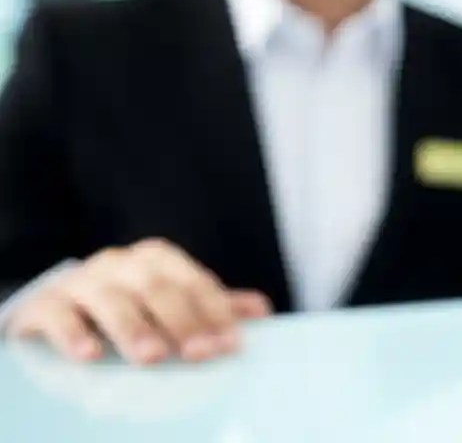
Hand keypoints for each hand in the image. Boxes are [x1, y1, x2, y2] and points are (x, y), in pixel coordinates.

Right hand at [6, 239, 271, 363]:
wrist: (60, 304)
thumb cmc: (129, 304)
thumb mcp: (170, 301)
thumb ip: (211, 305)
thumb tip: (262, 310)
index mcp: (158, 259)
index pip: (194, 282)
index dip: (214, 313)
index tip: (230, 345)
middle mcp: (121, 263)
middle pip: (156, 288)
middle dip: (181, 321)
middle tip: (199, 354)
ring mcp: (82, 281)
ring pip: (109, 299)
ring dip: (133, 328)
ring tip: (152, 357)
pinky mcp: (46, 304)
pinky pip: (58, 314)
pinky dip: (74, 333)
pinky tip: (89, 356)